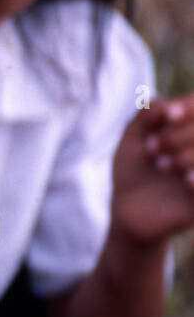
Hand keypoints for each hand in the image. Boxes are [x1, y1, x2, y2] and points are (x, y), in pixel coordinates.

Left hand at [112, 93, 193, 244]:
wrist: (129, 213)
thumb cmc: (134, 172)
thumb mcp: (134, 141)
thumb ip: (146, 117)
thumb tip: (163, 103)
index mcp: (191, 131)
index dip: (190, 107)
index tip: (169, 115)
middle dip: (179, 135)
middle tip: (150, 148)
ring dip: (188, 155)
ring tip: (160, 166)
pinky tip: (186, 181)